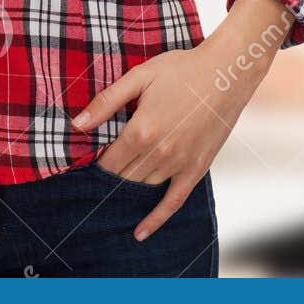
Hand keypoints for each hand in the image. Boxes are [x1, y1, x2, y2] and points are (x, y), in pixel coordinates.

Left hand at [70, 0, 292, 240]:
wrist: (227, 74)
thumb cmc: (180, 70)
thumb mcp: (138, 77)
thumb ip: (106, 102)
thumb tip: (77, 125)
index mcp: (141, 130)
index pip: (108, 161)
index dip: (94, 163)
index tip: (83, 164)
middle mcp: (160, 153)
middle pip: (123, 177)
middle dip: (108, 178)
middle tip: (94, 179)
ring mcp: (180, 164)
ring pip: (143, 187)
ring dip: (126, 191)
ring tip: (110, 194)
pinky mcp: (197, 169)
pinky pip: (173, 201)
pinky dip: (155, 219)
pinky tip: (140, 232)